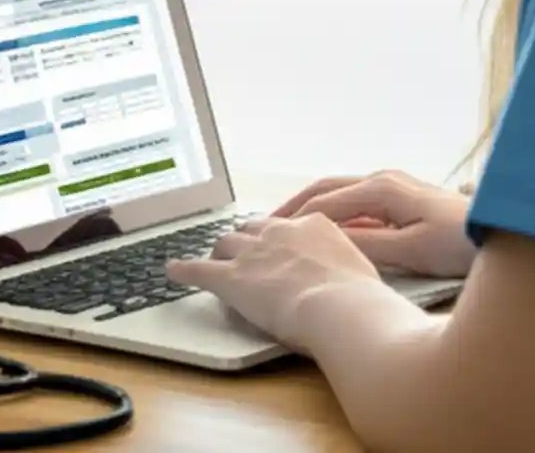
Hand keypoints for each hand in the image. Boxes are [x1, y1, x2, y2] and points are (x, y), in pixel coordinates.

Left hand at [166, 215, 385, 350]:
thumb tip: (351, 277)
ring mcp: (252, 252)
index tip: (277, 249)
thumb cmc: (360, 298)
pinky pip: (199, 269)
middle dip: (245, 242)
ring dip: (219, 254)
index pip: (287, 226)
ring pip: (225, 243)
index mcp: (313, 225)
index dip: (278, 240)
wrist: (342, 308)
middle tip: (243, 256)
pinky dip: (183, 270)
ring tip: (213, 264)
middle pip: (251, 229)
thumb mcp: (361, 270)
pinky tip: (172, 271)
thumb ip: (347, 266)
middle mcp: (279, 232)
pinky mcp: (231, 278)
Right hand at [272, 170, 475, 278]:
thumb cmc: (461, 242)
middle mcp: (383, 179)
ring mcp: (394, 185)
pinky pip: (358, 201)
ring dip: (313, 206)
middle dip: (295, 205)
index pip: (323, 203)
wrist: (509, 228)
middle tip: (266, 224)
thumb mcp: (410, 250)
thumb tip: (326, 241)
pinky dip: (336, 212)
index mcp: (381, 189)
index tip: (267, 236)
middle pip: (326, 188)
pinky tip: (328, 229)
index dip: (293, 219)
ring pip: (341, 192)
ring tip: (289, 224)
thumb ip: (366, 245)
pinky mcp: (404, 197)